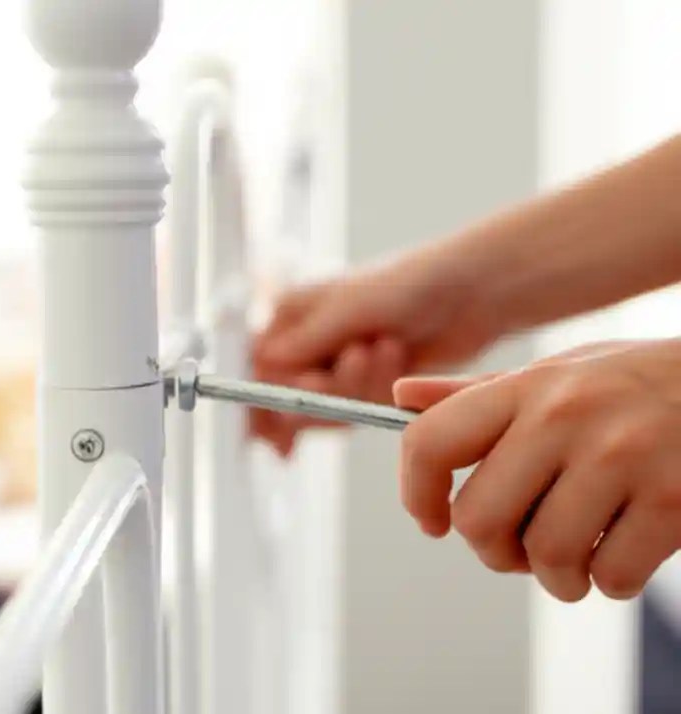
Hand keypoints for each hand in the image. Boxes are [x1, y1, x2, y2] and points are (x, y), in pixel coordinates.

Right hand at [251, 255, 496, 455]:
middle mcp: (308, 343)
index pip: (256, 367)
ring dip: (356, 385)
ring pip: (324, 407)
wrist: (474, 293)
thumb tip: (263, 365)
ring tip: (386, 348)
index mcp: (291, 316)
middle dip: (319, 390)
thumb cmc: (410, 282)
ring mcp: (338, 366)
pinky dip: (378, 389)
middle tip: (340, 371)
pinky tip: (398, 355)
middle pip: (287, 395)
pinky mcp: (366, 386)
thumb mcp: (349, 308)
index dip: (262, 395)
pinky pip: (355, 410)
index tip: (276, 414)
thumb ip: (304, 342)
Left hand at [395, 339, 680, 601]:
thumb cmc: (641, 383)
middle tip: (521, 551)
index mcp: (528, 385)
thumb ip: (480, 395)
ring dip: (558, 578)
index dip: (416, 494)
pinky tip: (626, 556)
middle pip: (479, 518)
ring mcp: (621, 454)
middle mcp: (565, 415)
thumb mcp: (562, 371)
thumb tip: (400, 396)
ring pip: (545, 556)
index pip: (429, 441)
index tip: (432, 521)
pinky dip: (614, 581)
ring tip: (577, 562)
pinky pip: (613, 573)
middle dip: (494, 553)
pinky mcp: (673, 497)